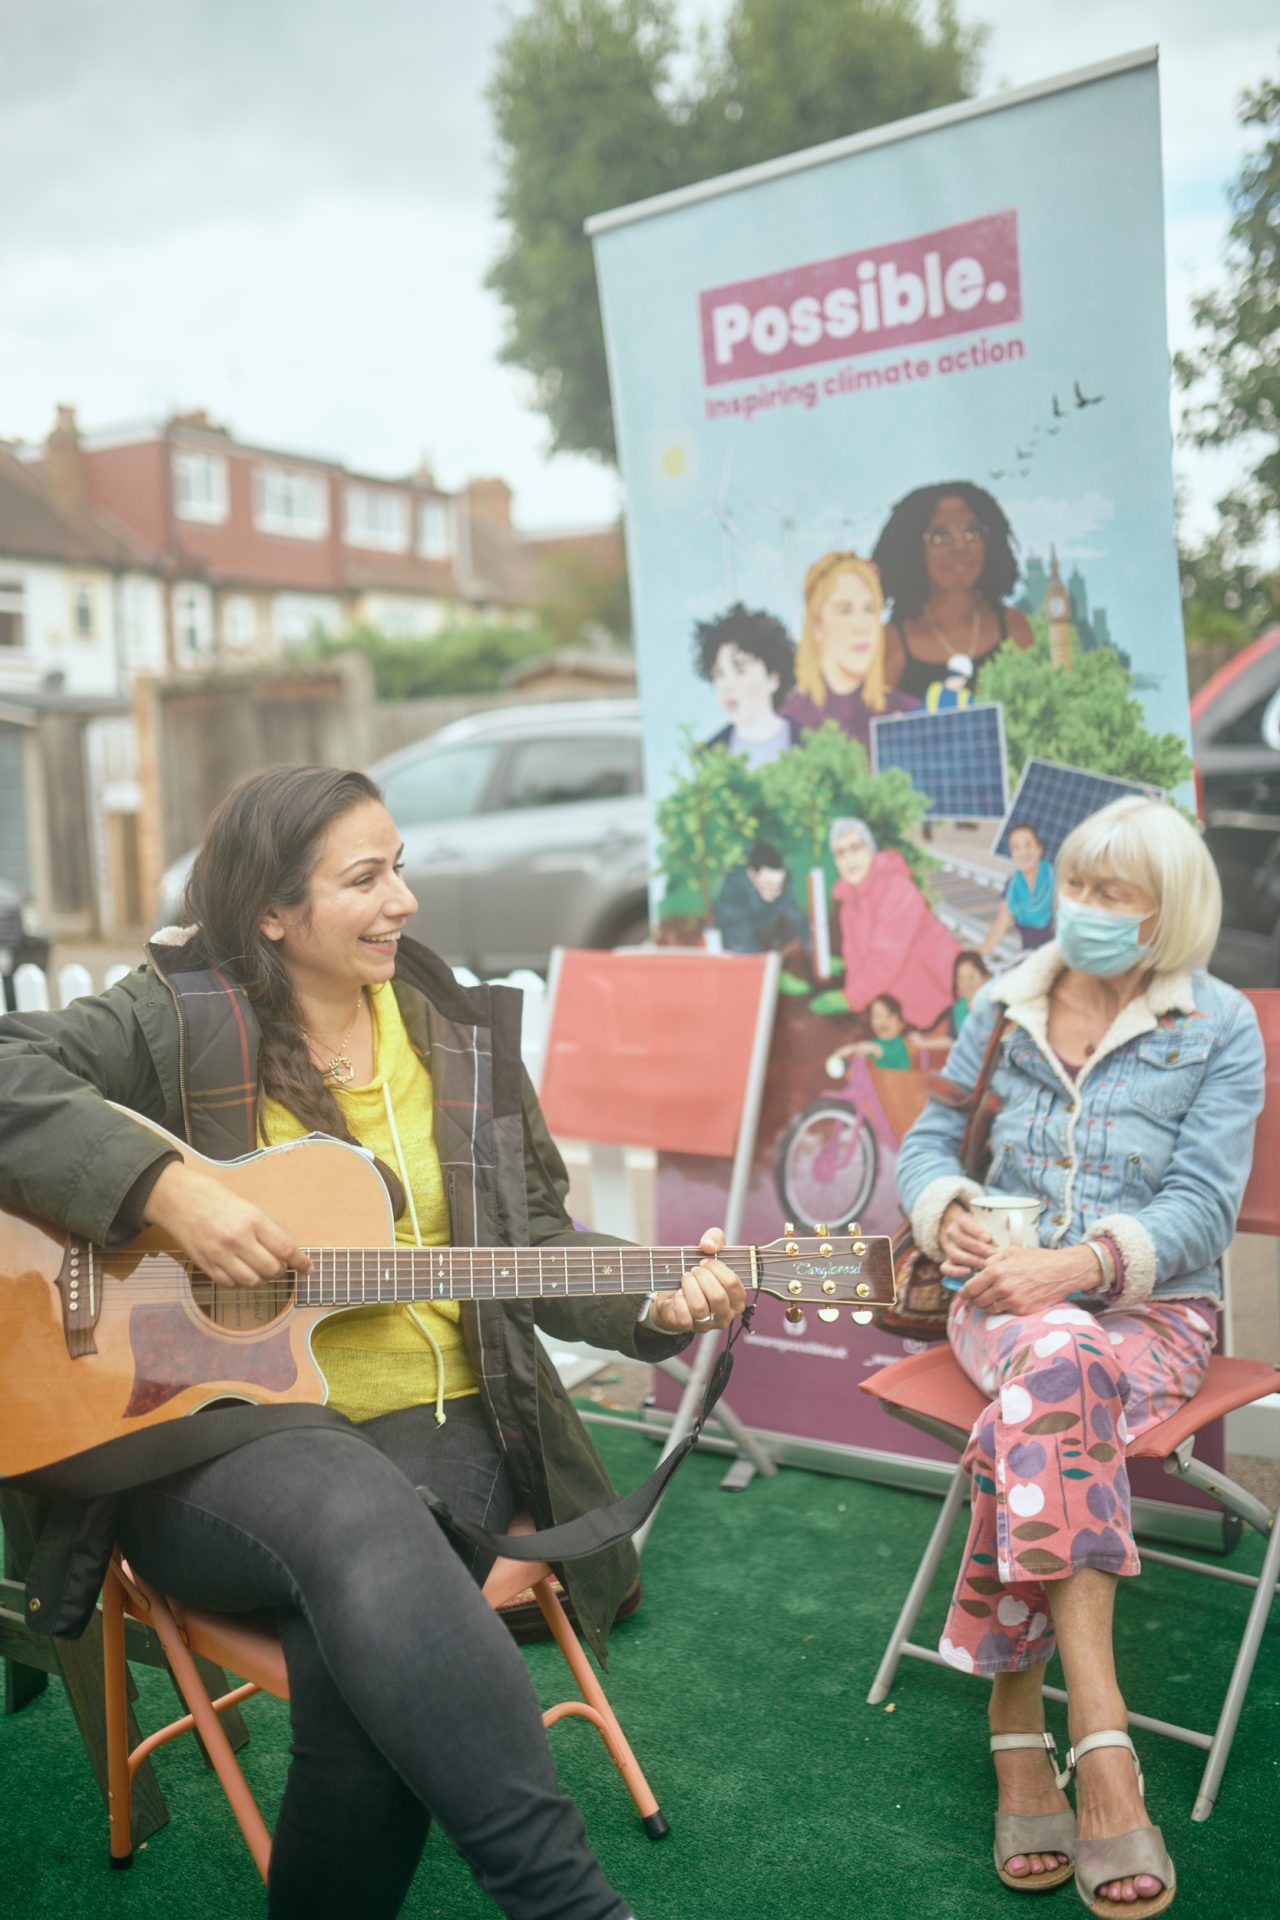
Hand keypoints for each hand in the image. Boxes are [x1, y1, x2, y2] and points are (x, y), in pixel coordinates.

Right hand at [143, 1161, 310, 1288]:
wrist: (174, 1198)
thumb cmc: (212, 1195)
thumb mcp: (245, 1204)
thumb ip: (264, 1227)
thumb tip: (284, 1248)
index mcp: (252, 1220)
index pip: (285, 1248)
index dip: (300, 1262)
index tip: (308, 1268)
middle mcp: (238, 1239)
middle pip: (271, 1269)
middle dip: (280, 1270)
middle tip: (280, 1265)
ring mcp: (219, 1255)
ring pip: (252, 1281)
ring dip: (261, 1278)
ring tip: (259, 1268)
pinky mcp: (204, 1265)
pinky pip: (230, 1283)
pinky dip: (239, 1281)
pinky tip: (240, 1270)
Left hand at [649, 1227, 744, 1334]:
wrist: (674, 1294)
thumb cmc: (699, 1275)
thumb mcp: (709, 1252)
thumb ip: (715, 1239)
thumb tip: (709, 1246)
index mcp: (737, 1298)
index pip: (732, 1283)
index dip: (717, 1268)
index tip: (705, 1261)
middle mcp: (726, 1314)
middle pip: (717, 1296)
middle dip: (702, 1277)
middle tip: (694, 1270)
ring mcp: (708, 1324)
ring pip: (700, 1307)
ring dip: (689, 1287)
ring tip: (686, 1279)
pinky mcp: (688, 1327)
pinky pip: (684, 1317)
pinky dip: (679, 1300)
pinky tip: (679, 1293)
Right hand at [938, 1199, 993, 1277]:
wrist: (964, 1236)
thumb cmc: (982, 1232)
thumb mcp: (987, 1224)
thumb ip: (996, 1227)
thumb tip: (1013, 1229)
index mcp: (961, 1221)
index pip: (966, 1223)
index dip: (977, 1231)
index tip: (989, 1238)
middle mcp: (952, 1233)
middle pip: (962, 1240)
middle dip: (979, 1249)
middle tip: (993, 1254)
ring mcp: (948, 1248)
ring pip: (955, 1254)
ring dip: (971, 1260)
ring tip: (985, 1265)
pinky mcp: (946, 1261)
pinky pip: (946, 1268)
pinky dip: (956, 1271)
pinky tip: (969, 1272)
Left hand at [960, 1244, 1100, 1316]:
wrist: (1062, 1272)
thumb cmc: (1038, 1259)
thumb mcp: (1012, 1252)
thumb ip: (993, 1260)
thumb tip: (980, 1268)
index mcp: (997, 1271)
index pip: (970, 1288)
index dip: (963, 1292)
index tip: (962, 1293)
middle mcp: (1002, 1287)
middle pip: (977, 1301)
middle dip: (973, 1300)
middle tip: (973, 1297)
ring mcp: (1013, 1301)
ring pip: (989, 1309)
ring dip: (985, 1305)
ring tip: (988, 1299)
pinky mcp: (1022, 1310)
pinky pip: (1004, 1312)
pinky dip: (1000, 1308)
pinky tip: (1003, 1301)